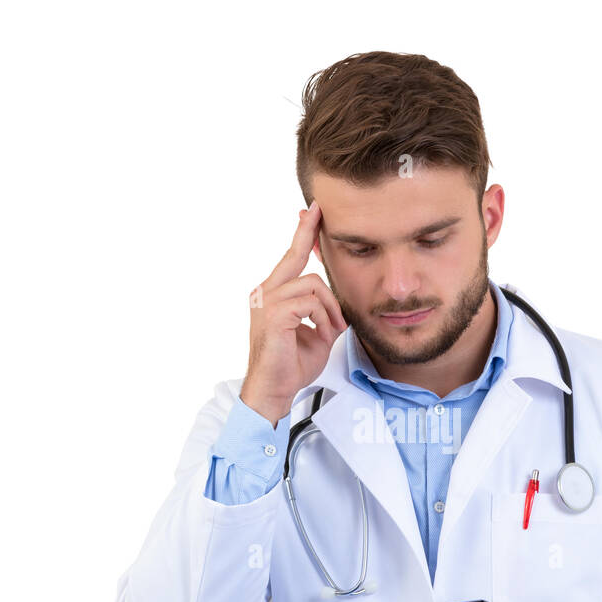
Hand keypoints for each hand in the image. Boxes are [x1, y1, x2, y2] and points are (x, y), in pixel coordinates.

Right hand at [239, 201, 347, 424]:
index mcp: (273, 294)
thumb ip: (322, 310)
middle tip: (320, 217)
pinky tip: (324, 335)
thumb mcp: (315, 332)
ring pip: (312, 284)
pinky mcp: (273, 315)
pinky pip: (310, 303)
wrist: (274, 391)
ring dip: (331, 308)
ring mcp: (266, 302)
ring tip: (332, 329)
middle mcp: (265, 292)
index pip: (290, 257)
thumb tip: (336, 300)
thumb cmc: (291, 365)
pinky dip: (324, 319)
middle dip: (309, 236)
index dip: (302, 233)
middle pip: (295, 257)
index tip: (312, 210)